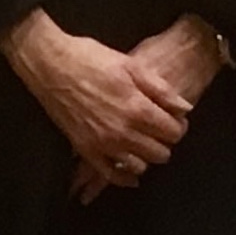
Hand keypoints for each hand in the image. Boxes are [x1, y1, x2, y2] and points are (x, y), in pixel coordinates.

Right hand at [69, 14, 223, 204]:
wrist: (50, 63)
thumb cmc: (89, 58)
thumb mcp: (129, 64)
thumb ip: (161, 89)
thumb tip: (185, 108)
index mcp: (137, 108)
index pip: (174, 132)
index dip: (178, 125)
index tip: (173, 118)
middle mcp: (123, 132)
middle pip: (161, 153)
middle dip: (164, 141)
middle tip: (157, 127)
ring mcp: (103, 144)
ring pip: (140, 167)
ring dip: (145, 155)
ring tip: (141, 139)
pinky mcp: (86, 149)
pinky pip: (112, 176)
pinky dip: (125, 176)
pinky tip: (130, 168)